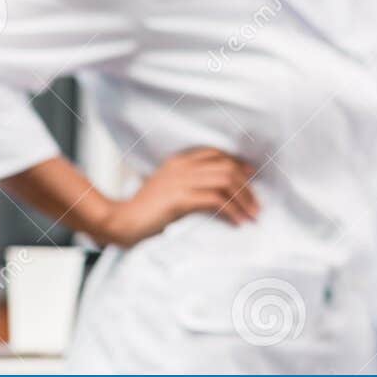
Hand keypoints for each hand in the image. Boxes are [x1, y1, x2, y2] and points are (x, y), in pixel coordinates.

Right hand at [91, 147, 259, 247]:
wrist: (120, 222)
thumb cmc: (143, 211)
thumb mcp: (167, 188)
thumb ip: (187, 183)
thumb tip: (216, 192)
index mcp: (178, 161)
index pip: (216, 154)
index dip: (237, 163)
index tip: (251, 176)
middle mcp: (182, 167)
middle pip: (227, 168)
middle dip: (247, 186)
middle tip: (256, 204)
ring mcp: (181, 181)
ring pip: (226, 182)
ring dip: (244, 199)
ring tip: (252, 215)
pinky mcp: (180, 199)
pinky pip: (216, 200)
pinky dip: (232, 211)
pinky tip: (238, 221)